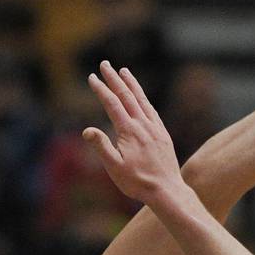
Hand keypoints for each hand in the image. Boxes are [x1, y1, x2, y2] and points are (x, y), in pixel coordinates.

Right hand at [84, 61, 182, 203]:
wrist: (167, 190)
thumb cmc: (138, 182)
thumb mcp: (115, 168)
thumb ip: (102, 147)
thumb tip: (87, 130)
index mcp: (129, 131)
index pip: (112, 104)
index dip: (101, 89)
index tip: (92, 77)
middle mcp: (143, 125)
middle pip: (127, 96)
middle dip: (114, 79)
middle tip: (105, 64)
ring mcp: (155, 129)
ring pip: (142, 101)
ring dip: (132, 84)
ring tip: (124, 71)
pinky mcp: (163, 135)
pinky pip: (152, 111)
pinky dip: (144, 100)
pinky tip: (142, 98)